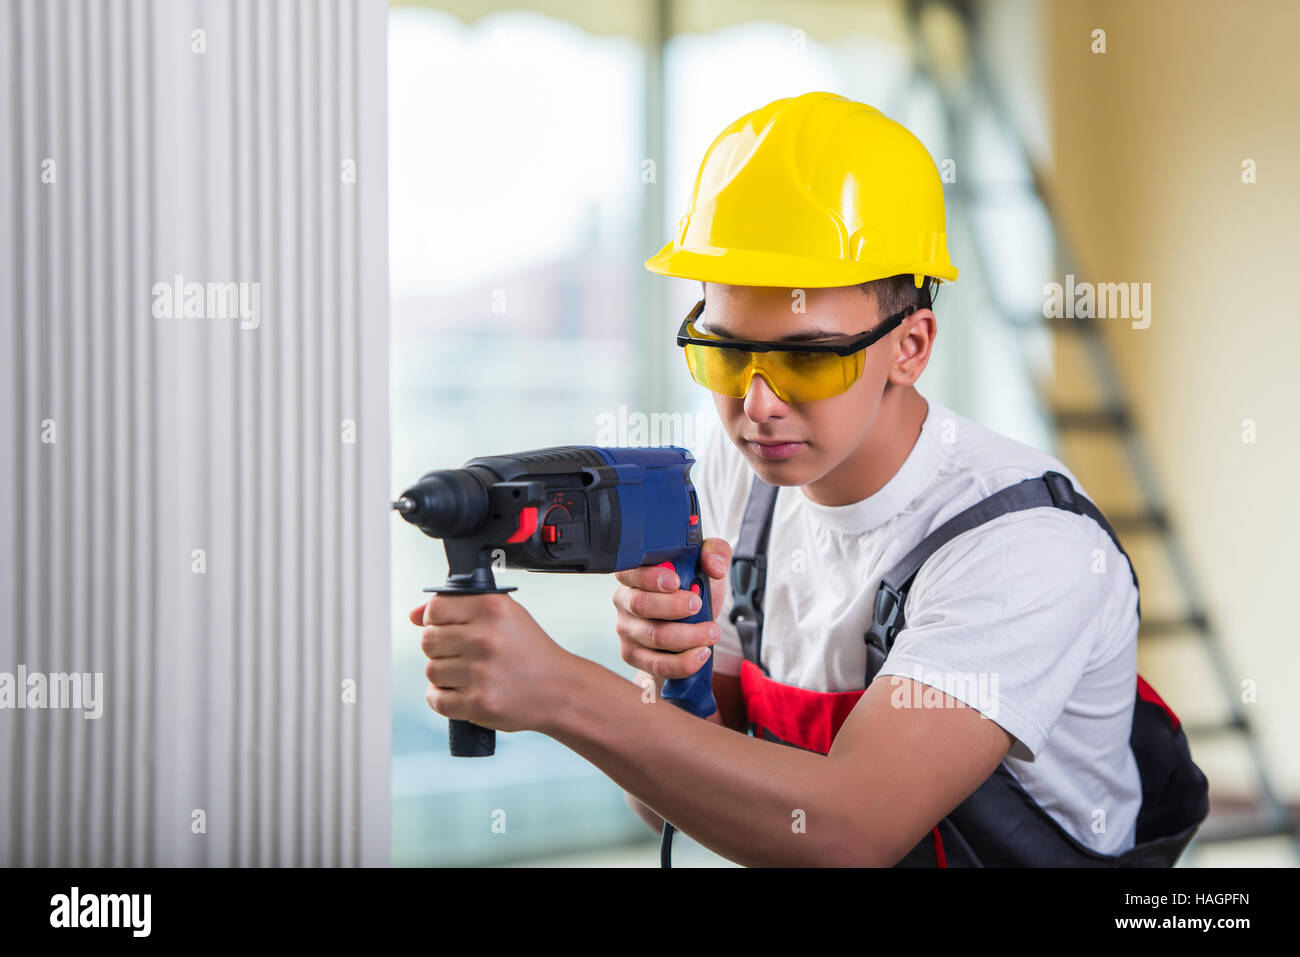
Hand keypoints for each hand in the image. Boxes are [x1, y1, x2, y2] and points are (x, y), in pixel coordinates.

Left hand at [411, 593, 573, 734]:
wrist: (558, 690)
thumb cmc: (529, 651)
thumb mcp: (504, 615)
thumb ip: (459, 607)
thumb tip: (414, 615)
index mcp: (491, 608)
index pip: (435, 609)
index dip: (436, 620)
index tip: (451, 629)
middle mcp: (484, 637)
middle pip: (427, 640)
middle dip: (440, 650)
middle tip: (463, 655)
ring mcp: (480, 672)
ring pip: (431, 671)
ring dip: (444, 676)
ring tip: (470, 675)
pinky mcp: (478, 702)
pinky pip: (436, 699)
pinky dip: (444, 700)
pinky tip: (465, 693)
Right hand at [611, 538, 730, 682]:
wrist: (691, 629)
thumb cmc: (693, 593)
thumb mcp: (707, 569)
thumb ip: (714, 553)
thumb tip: (713, 565)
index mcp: (636, 573)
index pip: (630, 571)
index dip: (649, 576)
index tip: (676, 581)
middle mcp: (625, 600)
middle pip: (640, 604)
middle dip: (673, 606)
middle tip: (698, 605)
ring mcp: (627, 629)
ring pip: (653, 636)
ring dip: (688, 636)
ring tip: (712, 632)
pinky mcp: (633, 655)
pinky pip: (657, 663)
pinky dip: (683, 662)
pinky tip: (701, 653)